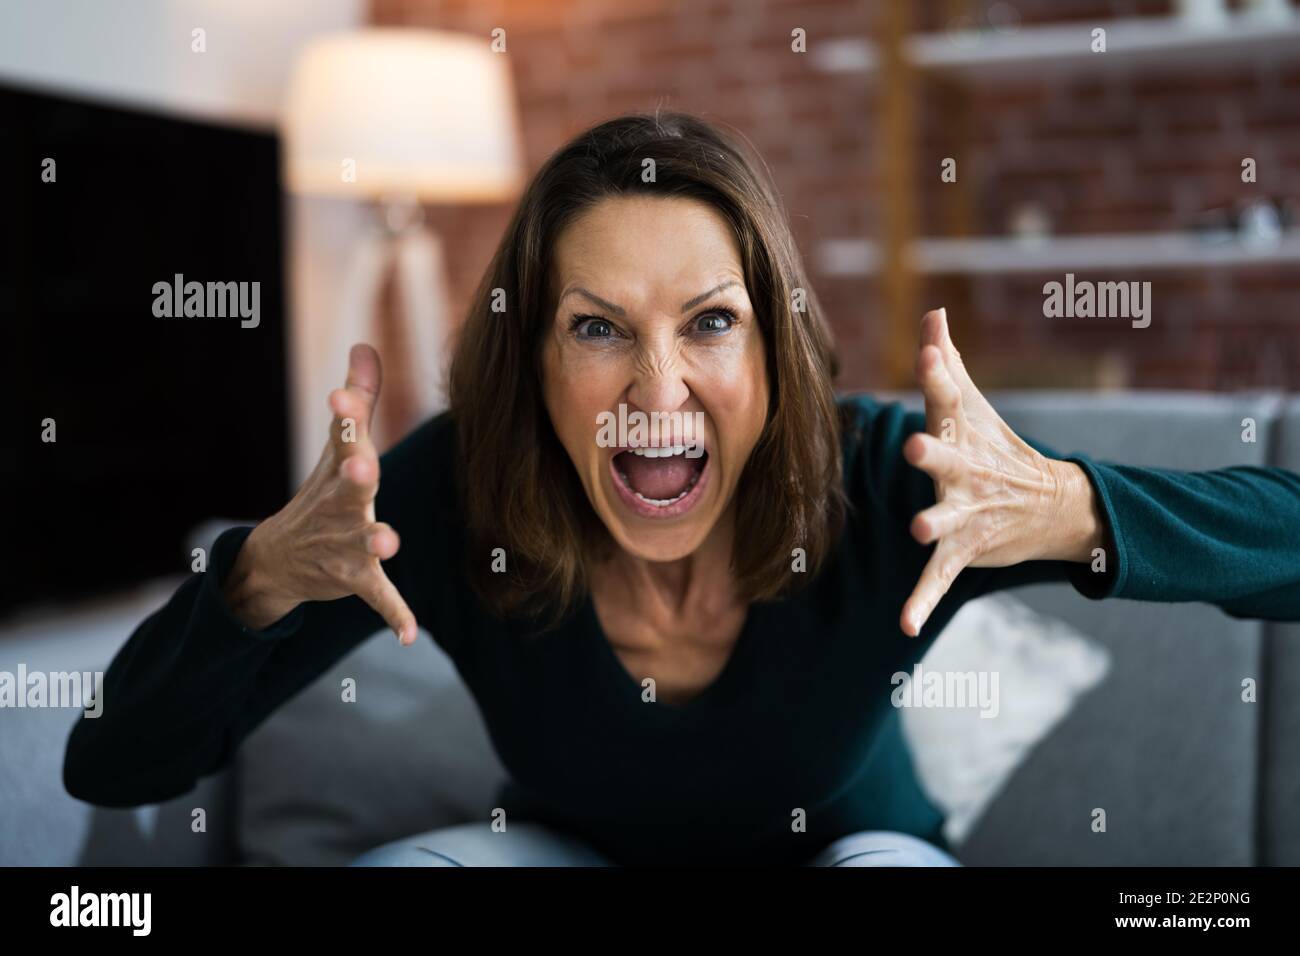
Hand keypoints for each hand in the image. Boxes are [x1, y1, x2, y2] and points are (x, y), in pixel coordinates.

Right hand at [222, 344, 418, 644]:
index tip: (341, 396)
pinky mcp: (354, 578)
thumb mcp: (340, 447)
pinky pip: (377, 596)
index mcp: (341, 469)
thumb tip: (365, 346)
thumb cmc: (322, 492)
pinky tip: (410, 634)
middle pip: (350, 489)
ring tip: (389, 542)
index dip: (344, 417)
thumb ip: (359, 399)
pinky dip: (394, 615)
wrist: (279, 559)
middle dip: (355, 478)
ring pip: (363, 541)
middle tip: (361, 465)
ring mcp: (344, 544)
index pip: (342, 437)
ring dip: (375, 541)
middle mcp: (340, 506)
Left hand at [898, 309, 1100, 636]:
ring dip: (935, 526)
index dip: (936, 375)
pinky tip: (904, 626)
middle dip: (932, 454)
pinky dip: (922, 602)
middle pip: (946, 459)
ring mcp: (967, 513)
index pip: (948, 397)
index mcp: (961, 433)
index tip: (927, 353)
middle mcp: (965, 472)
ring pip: (947, 520)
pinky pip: (939, 579)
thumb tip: (932, 312)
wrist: (1051, 504)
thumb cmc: (994, 446)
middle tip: (915, 447)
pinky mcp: (963, 550)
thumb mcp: (969, 405)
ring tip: (920, 531)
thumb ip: (944, 361)